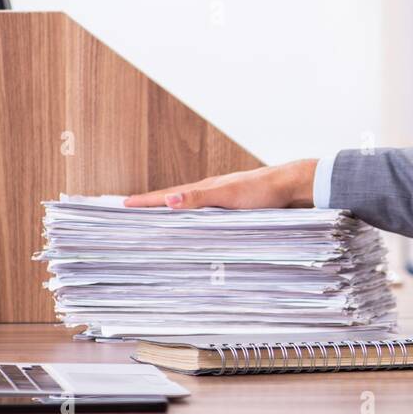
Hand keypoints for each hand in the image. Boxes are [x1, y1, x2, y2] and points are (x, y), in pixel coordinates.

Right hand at [123, 159, 318, 209]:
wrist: (291, 185)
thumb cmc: (262, 189)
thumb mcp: (229, 195)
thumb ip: (199, 198)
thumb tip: (168, 200)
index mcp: (204, 188)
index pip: (167, 195)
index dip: (145, 202)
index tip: (121, 206)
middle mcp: (210, 192)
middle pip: (174, 200)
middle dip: (151, 207)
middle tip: (129, 214)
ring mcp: (222, 199)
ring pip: (189, 208)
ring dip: (171, 214)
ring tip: (153, 223)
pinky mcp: (234, 208)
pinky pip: (204, 215)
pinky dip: (191, 220)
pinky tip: (192, 228)